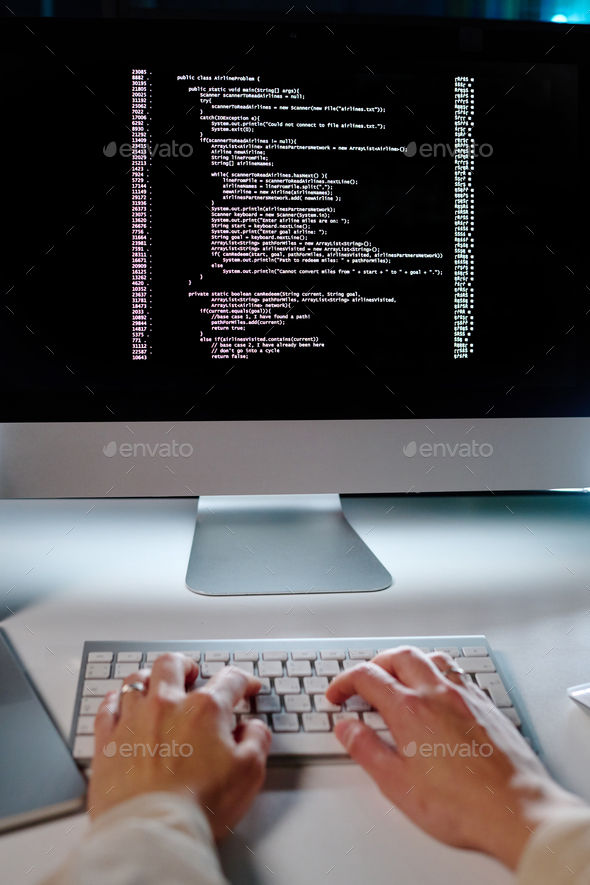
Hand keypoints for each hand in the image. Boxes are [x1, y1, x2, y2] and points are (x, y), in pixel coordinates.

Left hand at [88, 654, 271, 837]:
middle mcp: (167, 706)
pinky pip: (107, 708)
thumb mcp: (248, 773)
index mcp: (204, 710)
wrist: (152, 831)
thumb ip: (256, 741)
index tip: (246, 688)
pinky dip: (114, 701)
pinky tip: (117, 703)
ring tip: (155, 684)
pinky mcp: (107, 742)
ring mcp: (133, 721)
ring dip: (149, 678)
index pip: (229, 680)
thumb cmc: (197, 805)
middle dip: (186, 665)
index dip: (242, 681)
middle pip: (173, 665)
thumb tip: (254, 728)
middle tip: (193, 672)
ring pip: (136, 681)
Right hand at [326, 646, 582, 869]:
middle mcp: (437, 693)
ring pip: (431, 657)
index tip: (337, 695)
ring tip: (398, 677)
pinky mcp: (486, 705)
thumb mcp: (397, 784)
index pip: (368, 677)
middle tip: (363, 681)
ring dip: (408, 661)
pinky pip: (457, 671)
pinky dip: (437, 670)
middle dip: (375, 664)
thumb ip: (367, 750)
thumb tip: (347, 729)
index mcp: (410, 709)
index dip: (345, 682)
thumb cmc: (462, 804)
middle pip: (399, 657)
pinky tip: (437, 689)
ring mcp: (465, 696)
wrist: (514, 809)